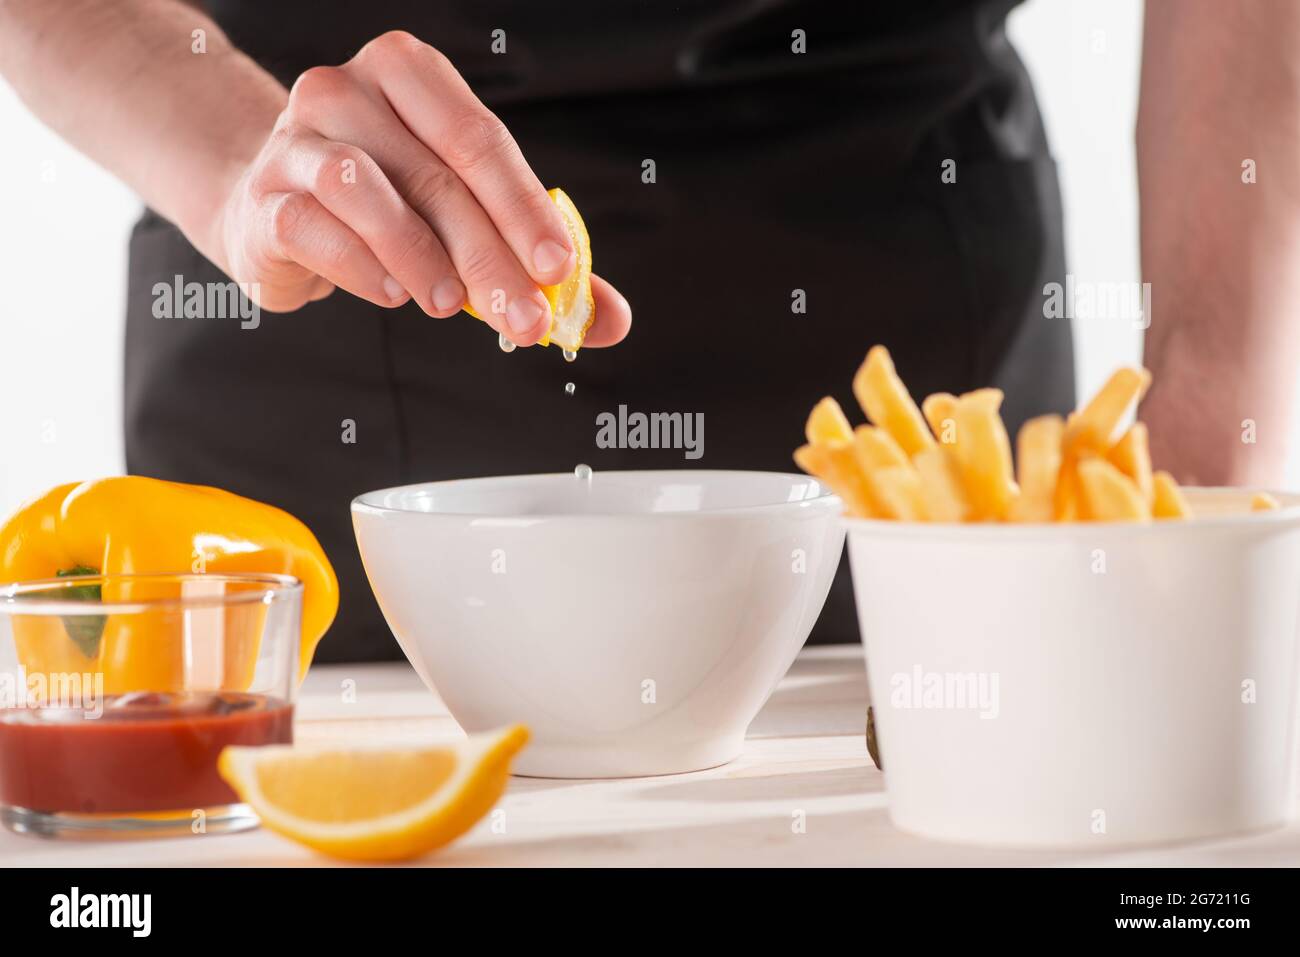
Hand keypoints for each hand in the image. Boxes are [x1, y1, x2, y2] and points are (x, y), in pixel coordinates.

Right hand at [209, 31, 630, 346]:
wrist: (273, 209)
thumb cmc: (385, 206)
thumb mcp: (463, 216)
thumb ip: (534, 261)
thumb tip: (611, 320)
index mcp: (410, 76)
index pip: (480, 140)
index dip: (524, 207)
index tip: (558, 269)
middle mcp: (346, 89)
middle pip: (435, 176)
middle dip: (489, 257)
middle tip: (524, 319)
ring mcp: (294, 139)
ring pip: (363, 191)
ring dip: (419, 256)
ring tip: (448, 303)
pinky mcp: (262, 197)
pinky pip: (312, 228)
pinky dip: (360, 268)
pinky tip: (391, 292)